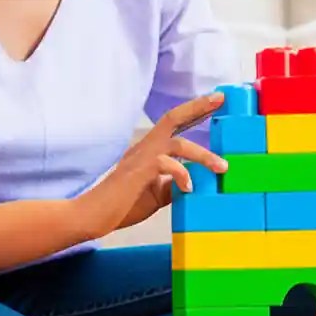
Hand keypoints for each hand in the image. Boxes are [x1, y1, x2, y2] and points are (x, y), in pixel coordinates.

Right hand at [77, 92, 227, 236]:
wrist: (94, 216)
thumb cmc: (122, 205)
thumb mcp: (156, 193)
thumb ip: (173, 184)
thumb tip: (194, 183)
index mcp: (149, 150)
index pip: (174, 124)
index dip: (194, 111)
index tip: (216, 100)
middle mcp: (145, 147)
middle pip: (173, 118)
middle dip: (198, 107)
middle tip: (220, 99)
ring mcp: (141, 158)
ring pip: (177, 143)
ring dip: (203, 154)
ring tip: (221, 167)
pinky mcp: (138, 172)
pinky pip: (165, 164)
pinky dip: (182, 175)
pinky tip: (189, 189)